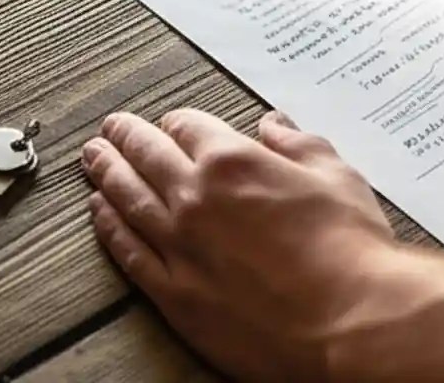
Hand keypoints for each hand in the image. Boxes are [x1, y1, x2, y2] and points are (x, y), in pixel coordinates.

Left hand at [81, 109, 398, 379]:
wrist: (348, 321)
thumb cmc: (350, 250)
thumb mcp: (336, 176)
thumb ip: (299, 146)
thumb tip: (276, 126)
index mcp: (233, 161)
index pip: (188, 126)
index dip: (177, 121)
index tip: (170, 122)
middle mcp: (195, 198)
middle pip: (147, 156)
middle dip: (125, 137)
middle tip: (110, 128)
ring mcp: (179, 248)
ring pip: (127, 200)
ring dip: (106, 174)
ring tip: (93, 159)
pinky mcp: (174, 295)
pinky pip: (130, 253)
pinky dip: (110, 228)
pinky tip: (100, 214)